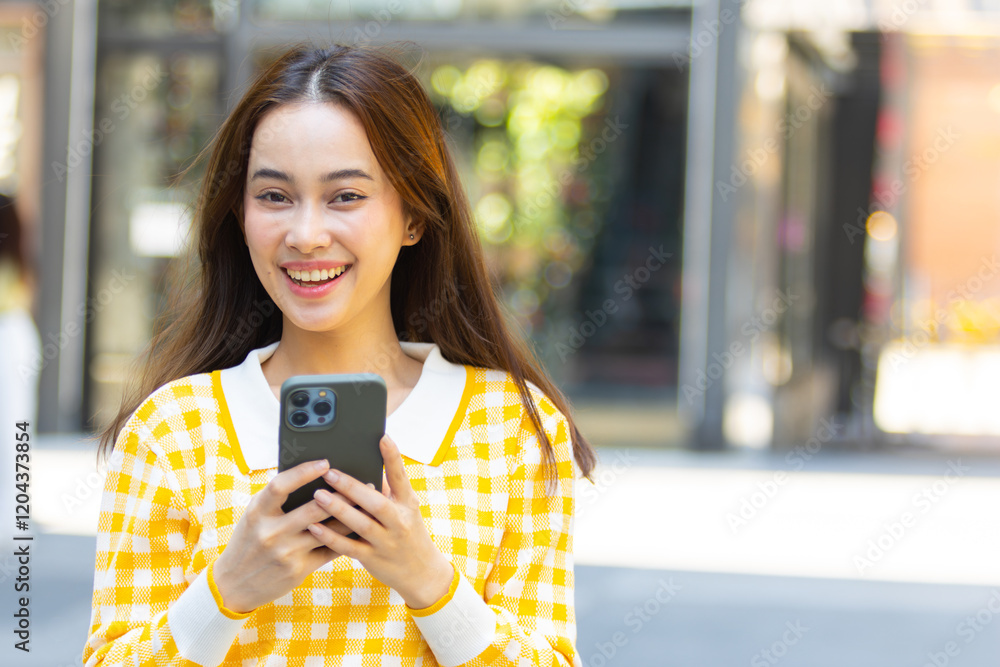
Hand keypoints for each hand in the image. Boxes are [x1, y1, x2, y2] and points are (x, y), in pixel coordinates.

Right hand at [212, 459, 354, 612]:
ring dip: (351, 516)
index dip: (304, 472)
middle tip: (363, 483)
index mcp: (257, 512)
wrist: (233, 585)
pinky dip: (346, 538)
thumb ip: (277, 500)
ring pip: (328, 530)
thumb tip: (310, 474)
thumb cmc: (249, 541)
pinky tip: (359, 528)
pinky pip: (329, 550)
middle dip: (343, 495)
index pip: (280, 486)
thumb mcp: (254, 516)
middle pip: (314, 508)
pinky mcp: (298, 570)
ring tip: (367, 504)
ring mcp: (285, 553)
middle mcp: (270, 532)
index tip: (326, 463)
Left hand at [306, 435, 453, 608]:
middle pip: (376, 503)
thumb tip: (369, 465)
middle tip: (329, 471)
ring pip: (360, 525)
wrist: (422, 573)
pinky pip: (349, 548)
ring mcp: (386, 542)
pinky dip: (331, 537)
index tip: (382, 437)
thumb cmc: (409, 533)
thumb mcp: (407, 509)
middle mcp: (399, 522)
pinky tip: (314, 527)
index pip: (401, 477)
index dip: (393, 457)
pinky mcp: (373, 559)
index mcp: (407, 504)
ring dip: (338, 510)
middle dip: (352, 487)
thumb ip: (389, 490)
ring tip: (317, 495)